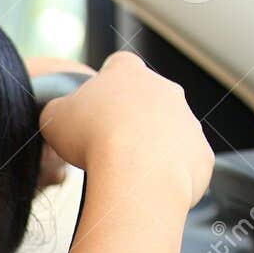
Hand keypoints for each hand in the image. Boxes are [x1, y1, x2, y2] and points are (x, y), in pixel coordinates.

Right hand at [37, 51, 213, 207]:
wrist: (136, 174)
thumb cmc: (93, 140)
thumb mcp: (53, 117)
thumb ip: (57, 109)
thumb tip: (60, 115)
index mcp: (128, 74)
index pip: (118, 66)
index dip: (105, 84)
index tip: (95, 106)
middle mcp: (165, 90)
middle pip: (149, 98)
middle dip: (132, 118)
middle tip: (109, 143)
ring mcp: (188, 121)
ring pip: (170, 130)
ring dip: (153, 146)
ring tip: (128, 171)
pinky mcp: (201, 153)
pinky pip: (184, 162)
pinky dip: (169, 173)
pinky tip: (148, 186)